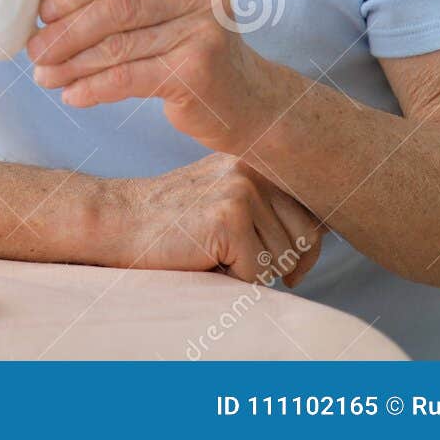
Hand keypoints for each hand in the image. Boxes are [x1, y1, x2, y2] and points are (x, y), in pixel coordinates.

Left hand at [27, 0, 303, 154]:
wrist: (251, 105)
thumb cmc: (194, 59)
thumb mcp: (167, 20)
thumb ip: (123, 8)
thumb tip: (48, 12)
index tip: (41, 13)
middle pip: (116, 8)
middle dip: (66, 30)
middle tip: (34, 50)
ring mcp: (204, 32)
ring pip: (118, 45)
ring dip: (72, 63)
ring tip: (44, 76)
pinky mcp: (198, 71)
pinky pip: (129, 77)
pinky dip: (93, 87)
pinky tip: (72, 96)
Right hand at [104, 153, 322, 287]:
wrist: (116, 220)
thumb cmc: (171, 223)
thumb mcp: (226, 199)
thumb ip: (270, 204)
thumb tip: (323, 232)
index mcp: (257, 159)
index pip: (315, 214)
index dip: (304, 250)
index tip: (286, 267)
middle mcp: (254, 167)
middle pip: (306, 240)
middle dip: (277, 264)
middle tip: (231, 258)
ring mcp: (242, 189)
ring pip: (282, 259)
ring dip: (249, 271)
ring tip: (210, 251)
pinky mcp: (229, 216)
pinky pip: (258, 272)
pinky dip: (232, 279)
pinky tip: (201, 257)